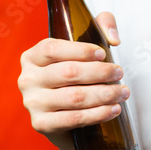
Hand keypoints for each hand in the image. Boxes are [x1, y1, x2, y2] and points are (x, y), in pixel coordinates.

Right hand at [18, 12, 128, 149]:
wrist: (66, 118)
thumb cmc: (76, 77)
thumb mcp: (85, 48)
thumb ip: (101, 26)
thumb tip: (113, 38)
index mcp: (32, 57)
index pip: (52, 49)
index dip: (80, 50)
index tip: (103, 54)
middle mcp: (27, 79)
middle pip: (68, 73)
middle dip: (100, 72)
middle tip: (119, 73)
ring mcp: (32, 103)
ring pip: (74, 97)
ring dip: (104, 94)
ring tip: (123, 92)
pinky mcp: (41, 124)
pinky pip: (74, 118)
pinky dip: (98, 114)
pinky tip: (114, 109)